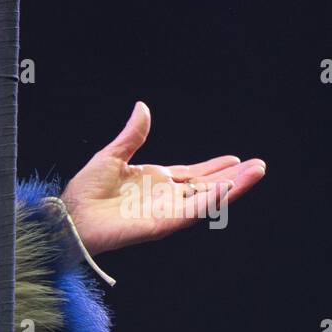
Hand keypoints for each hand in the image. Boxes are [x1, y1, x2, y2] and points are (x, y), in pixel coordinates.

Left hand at [59, 102, 266, 255]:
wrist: (71, 215)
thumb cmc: (86, 190)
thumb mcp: (113, 155)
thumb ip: (132, 135)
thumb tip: (142, 107)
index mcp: (155, 182)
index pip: (193, 175)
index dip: (214, 168)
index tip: (235, 159)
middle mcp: (165, 198)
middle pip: (207, 187)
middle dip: (233, 177)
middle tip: (259, 166)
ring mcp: (166, 211)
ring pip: (208, 199)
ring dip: (233, 187)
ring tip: (256, 172)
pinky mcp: (162, 224)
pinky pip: (192, 212)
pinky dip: (212, 200)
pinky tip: (229, 187)